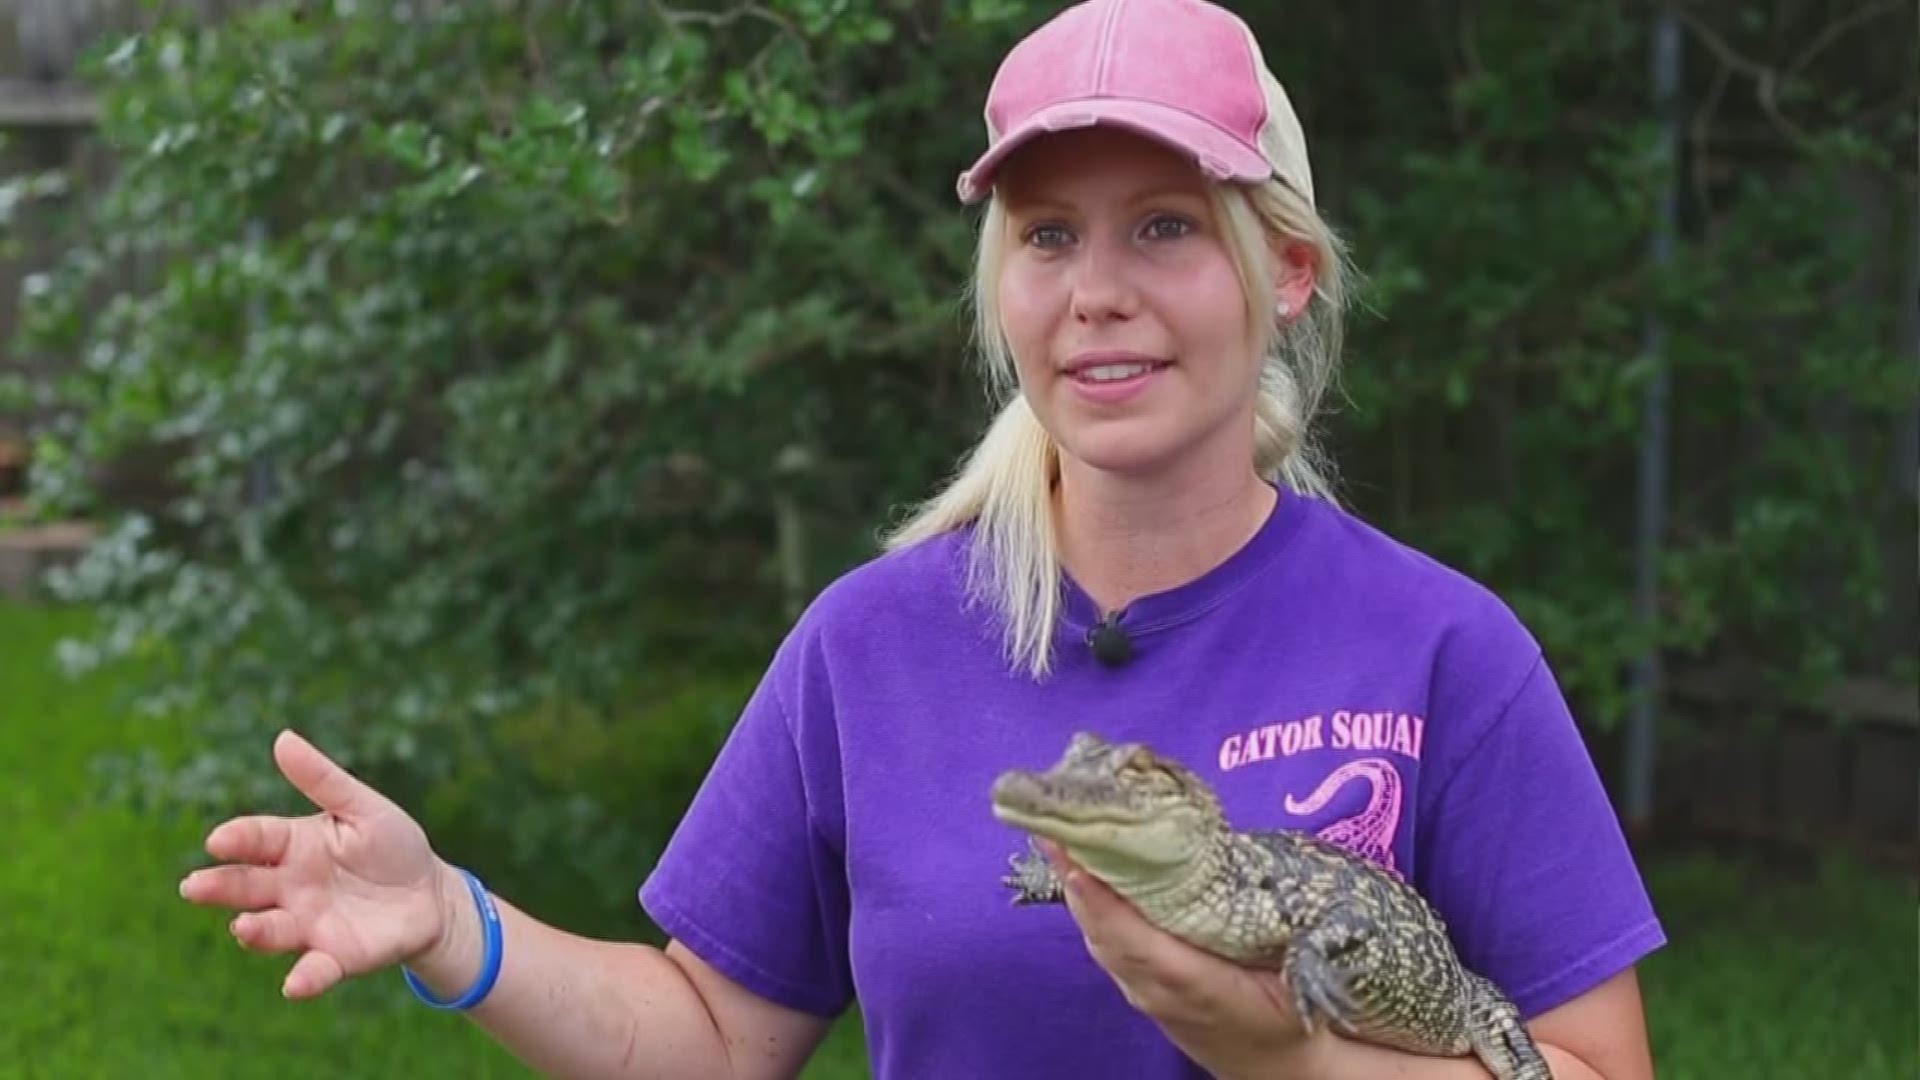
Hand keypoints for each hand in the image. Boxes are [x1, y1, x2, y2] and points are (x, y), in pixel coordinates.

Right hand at [178, 729, 463, 1000]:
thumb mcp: (362, 807)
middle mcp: (290, 888)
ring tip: (243, 927)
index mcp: (294, 845)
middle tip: (194, 887)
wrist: (430, 895)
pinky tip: (294, 985)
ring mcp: (309, 925)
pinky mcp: (336, 957)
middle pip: (247, 887)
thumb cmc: (391, 845)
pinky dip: (304, 979)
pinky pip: (315, 971)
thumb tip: (282, 738)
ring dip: (256, 931)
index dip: (237, 839)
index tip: (219, 840)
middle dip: (220, 887)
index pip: (257, 839)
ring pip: (272, 929)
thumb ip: (323, 779)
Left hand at [1040, 840, 1326, 1078]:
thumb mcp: (1295, 976)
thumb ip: (1279, 931)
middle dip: (1078, 878)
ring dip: (1078, 885)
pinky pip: (1104, 939)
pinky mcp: (1135, 984)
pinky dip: (1089, 900)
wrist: (1271, 1065)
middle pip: (1104, 934)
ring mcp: (1141, 990)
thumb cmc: (1287, 1015)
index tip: (1077, 864)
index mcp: (1199, 987)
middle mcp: (1157, 991)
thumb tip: (1247, 866)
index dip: (1105, 906)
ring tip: (1062, 827)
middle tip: (1058, 817)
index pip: (1140, 947)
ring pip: (1098, 935)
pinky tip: (1081, 864)